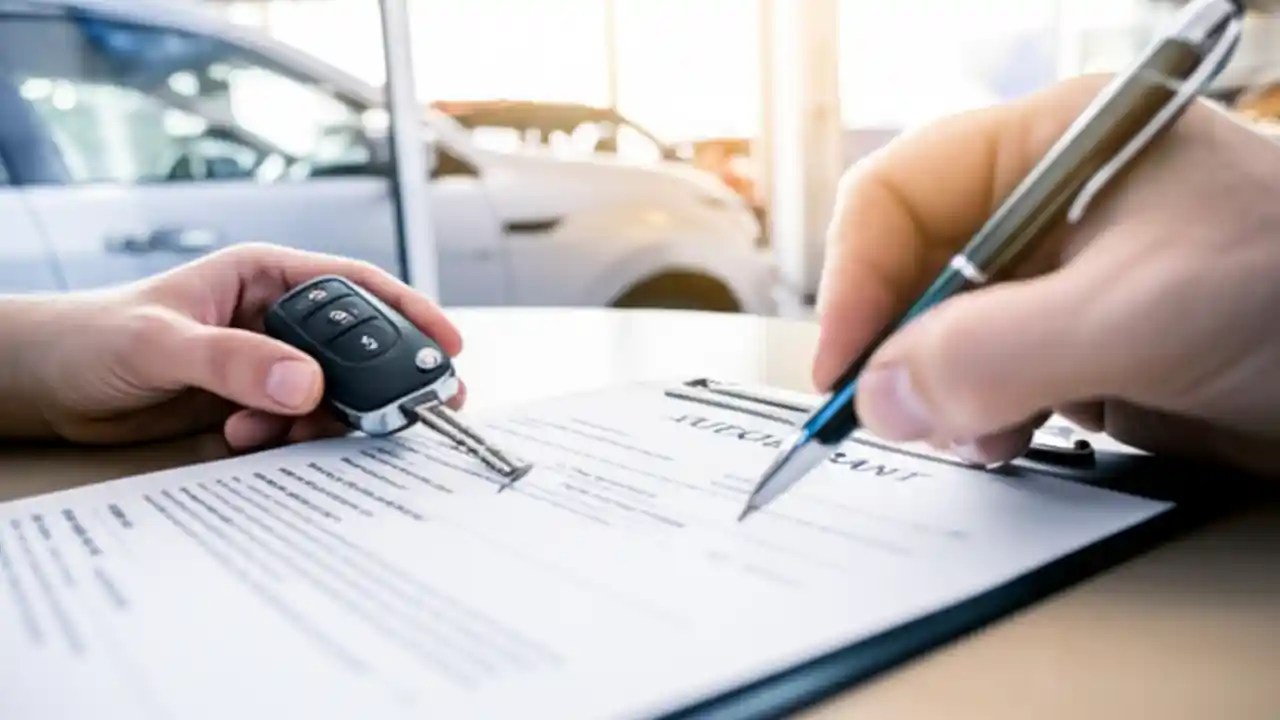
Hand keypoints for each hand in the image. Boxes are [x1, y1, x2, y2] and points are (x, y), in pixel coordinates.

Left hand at [0, 244, 461, 449]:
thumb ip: (234, 361)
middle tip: (411, 410)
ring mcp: (267, 363)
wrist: (47, 386)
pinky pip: (298, 424)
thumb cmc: (92, 337)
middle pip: (358, 346)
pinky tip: (245, 438)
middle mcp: (275, 317)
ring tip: (285, 432)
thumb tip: (306, 383)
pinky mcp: (254, 405)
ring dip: (324, 419)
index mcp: (265, 276)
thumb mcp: (162, 343)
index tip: (445, 346)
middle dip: (382, 380)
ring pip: (332, 392)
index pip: (355, 287)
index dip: (408, 312)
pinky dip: (287, 438)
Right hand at [815, 77, 1279, 475]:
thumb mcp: (1140, 315)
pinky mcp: (1081, 351)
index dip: (856, 278)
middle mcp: (1043, 209)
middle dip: (900, 346)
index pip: (900, 194)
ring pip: (942, 336)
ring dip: (942, 393)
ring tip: (983, 434)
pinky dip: (982, 420)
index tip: (842, 370)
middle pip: (911, 269)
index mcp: (1048, 148)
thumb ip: (997, 353)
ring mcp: (1061, 283)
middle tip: (902, 417)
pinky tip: (1015, 439)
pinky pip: (988, 382)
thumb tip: (881, 396)